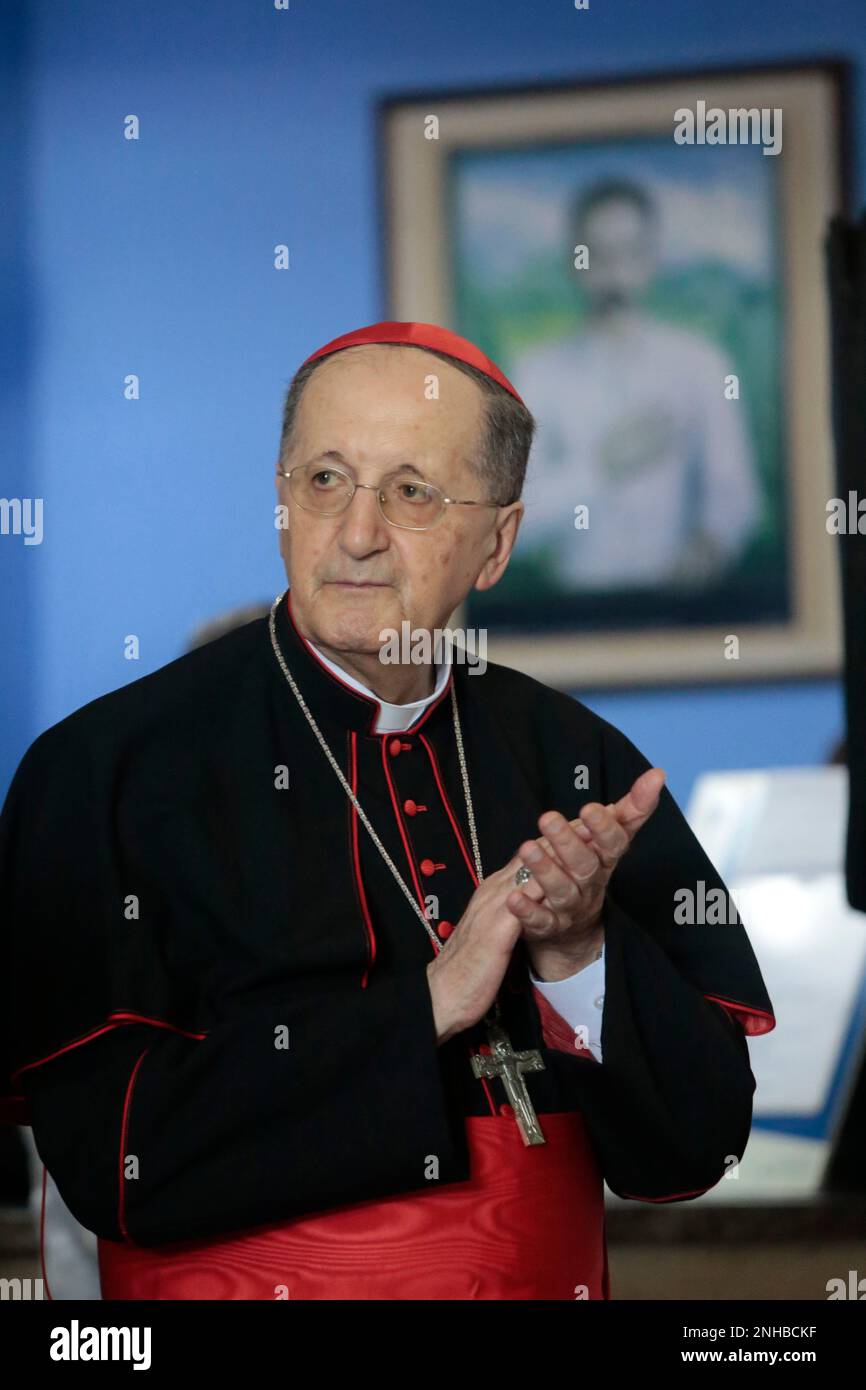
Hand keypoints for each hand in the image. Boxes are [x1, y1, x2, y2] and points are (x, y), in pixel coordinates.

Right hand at [426, 840, 566, 1044]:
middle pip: (530, 856)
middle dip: (560, 836)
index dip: (552, 840)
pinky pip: (525, 901)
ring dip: (557, 851)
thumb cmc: (467, 967)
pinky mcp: (498, 930)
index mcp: (492, 892)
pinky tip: (568, 877)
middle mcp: (492, 892)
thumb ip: (504, 909)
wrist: (440, 995)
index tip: (579, 824)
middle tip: (591, 817)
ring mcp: (493, 908)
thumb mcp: (491, 930)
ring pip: (528, 870)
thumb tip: (522, 896)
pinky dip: (546, 884)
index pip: (525, 858)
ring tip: (586, 835)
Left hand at [510, 767, 665, 977]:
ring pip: (561, 890)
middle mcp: (591, 883)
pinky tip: (513, 898)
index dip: (604, 828)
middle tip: (548, 818)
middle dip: (568, 843)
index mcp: (606, 859)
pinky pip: (539, 920)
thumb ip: (632, 807)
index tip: (590, 808)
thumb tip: (658, 773)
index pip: (613, 843)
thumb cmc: (591, 868)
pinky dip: (527, 911)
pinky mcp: (548, 927)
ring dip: (545, 871)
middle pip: (584, 865)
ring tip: (526, 848)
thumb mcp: (609, 838)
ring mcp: (570, 907)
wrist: (576, 929)